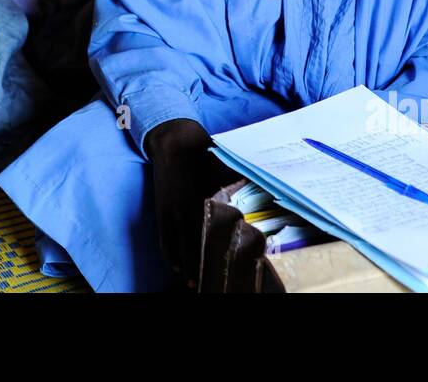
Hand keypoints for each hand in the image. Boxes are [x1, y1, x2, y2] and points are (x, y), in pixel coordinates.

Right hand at [144, 118, 239, 288]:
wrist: (175, 142)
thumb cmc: (205, 156)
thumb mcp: (226, 171)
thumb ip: (240, 189)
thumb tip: (265, 198)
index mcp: (205, 203)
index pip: (212, 238)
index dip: (218, 256)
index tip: (228, 270)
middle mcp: (187, 212)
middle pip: (194, 249)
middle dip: (201, 269)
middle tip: (210, 285)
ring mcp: (172, 213)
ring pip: (178, 249)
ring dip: (185, 269)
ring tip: (194, 285)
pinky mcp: (162, 212)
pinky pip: (165, 241)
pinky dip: (171, 257)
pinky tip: (177, 269)